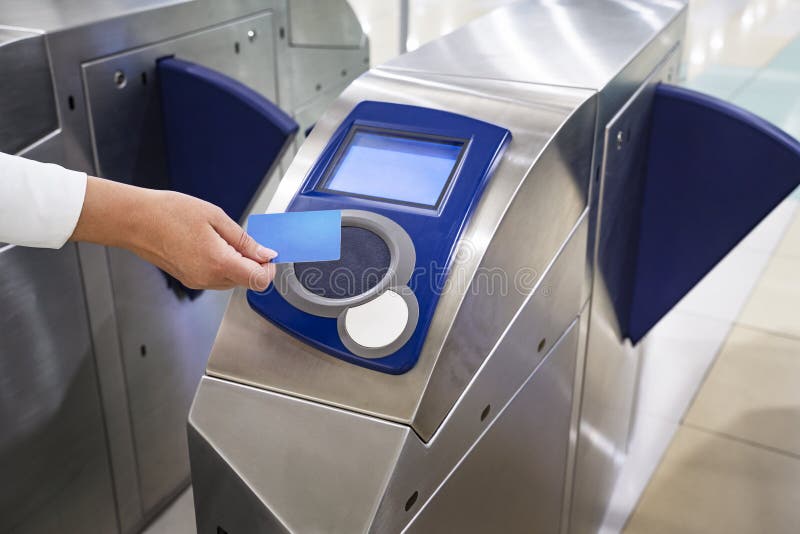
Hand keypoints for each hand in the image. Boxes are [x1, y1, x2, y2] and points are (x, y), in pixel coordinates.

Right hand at [71, 177, 276, 290]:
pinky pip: (217, 277)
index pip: (259, 280)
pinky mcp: (190, 279)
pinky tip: (210, 244)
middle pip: (247, 281)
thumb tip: (266, 254)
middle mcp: (209, 279)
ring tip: (221, 238)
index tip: (268, 253)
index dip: (269, 268)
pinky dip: (222, 264)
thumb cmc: (170, 213)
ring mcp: (198, 281)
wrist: (135, 220)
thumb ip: (245, 241)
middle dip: (253, 263)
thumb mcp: (216, 218)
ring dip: (237, 263)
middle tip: (242, 239)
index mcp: (219, 263)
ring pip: (232, 280)